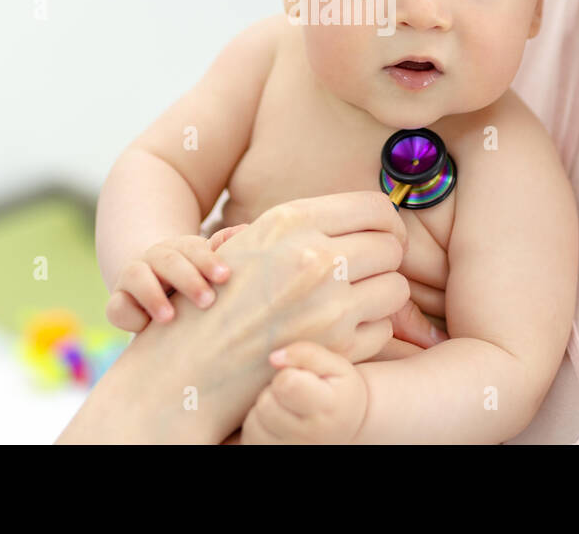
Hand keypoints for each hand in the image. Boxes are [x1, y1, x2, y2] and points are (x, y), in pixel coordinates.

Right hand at [59, 192, 408, 443]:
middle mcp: (312, 257)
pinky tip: (336, 334)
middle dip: (384, 261)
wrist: (183, 371)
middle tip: (366, 273)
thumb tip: (370, 221)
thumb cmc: (215, 303)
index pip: (375, 206)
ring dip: (380, 297)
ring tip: (352, 302)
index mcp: (291, 221)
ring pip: (396, 288)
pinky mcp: (335, 349)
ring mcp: (327, 305)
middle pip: (392, 246)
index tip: (382, 236)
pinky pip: (382, 330)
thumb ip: (307, 229)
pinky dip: (367, 333)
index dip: (387, 223)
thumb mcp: (253, 243)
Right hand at [106, 226, 248, 331]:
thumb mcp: (206, 264)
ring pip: (136, 277)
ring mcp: (132, 278)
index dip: (208, 260)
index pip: (193, 248)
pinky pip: (117, 307)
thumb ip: (222, 248)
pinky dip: (130, 316)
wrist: (154, 289)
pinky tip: (145, 329)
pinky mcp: (118, 303)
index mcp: (179, 249)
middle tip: (208, 300)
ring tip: (170, 318)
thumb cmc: (191, 279)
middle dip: (188, 279)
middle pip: (168, 261)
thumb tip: (245, 229)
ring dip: (153, 296)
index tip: (225, 276)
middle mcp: (153, 258)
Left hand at [240, 342, 367, 443]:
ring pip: (254, 422)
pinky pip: (250, 437)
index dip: (286, 374)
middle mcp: (311, 437)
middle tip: (292, 394)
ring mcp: (292, 451)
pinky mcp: (273, 456)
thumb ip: (307, 353)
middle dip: (274, 393)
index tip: (299, 376)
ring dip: (265, 411)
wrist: (348, 430)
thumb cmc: (338, 391)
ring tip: (286, 409)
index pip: (287, 384)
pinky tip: (278, 425)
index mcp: (328, 407)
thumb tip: (273, 358)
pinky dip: (259, 427)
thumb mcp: (335, 365)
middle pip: (267, 404)